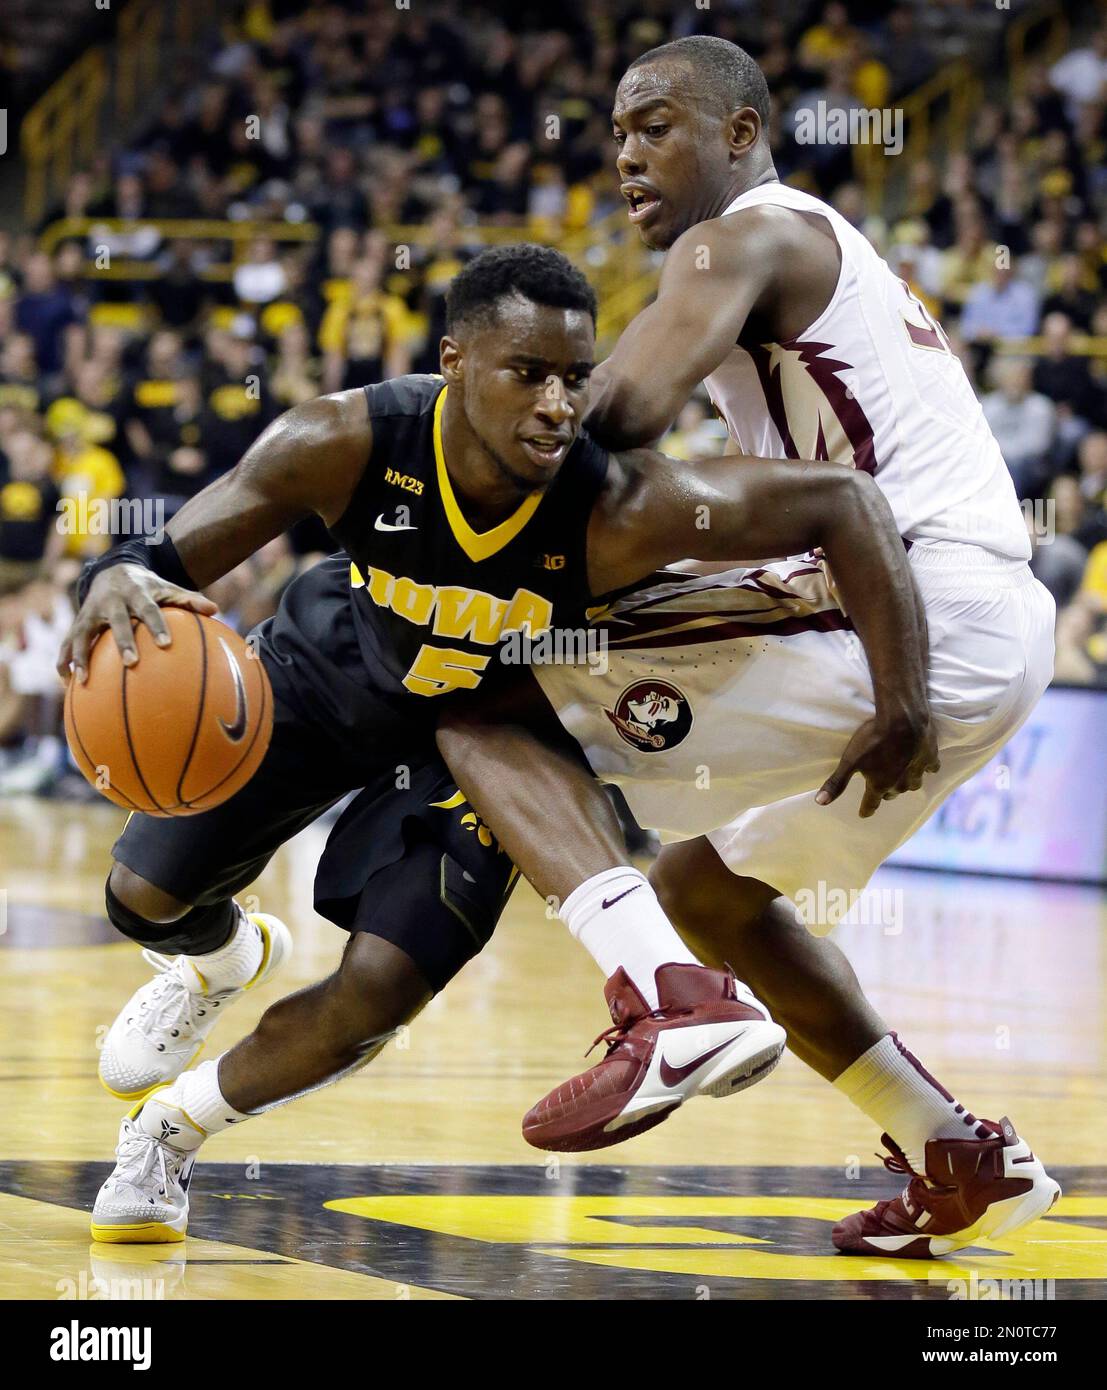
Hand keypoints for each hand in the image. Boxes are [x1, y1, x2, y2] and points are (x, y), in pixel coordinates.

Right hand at [57, 563, 216, 683]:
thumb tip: (216, 610)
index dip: (156, 625)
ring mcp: (90, 612)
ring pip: (81, 634)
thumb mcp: (168, 588)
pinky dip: (64, 661)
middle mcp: (110, 602)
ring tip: (83, 680)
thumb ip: (190, 600)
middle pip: (116, 622)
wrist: (112, 570)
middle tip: (131, 662)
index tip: (166, 644)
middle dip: (122, 641)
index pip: (148, 610)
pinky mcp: (77, 623)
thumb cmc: (148, 588)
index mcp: (136, 593)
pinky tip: (67, 683)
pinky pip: (67, 643)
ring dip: (81, 656)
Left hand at [816, 714, 940, 818]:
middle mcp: (900, 783)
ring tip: (901, 777)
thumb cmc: (873, 739)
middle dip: (886, 793)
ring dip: (905, 783)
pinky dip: (926, 767)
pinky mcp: (930, 757)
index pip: (871, 804)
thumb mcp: (850, 761)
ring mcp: (918, 771)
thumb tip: (820, 803)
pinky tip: (923, 764)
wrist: (903, 718)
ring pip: (912, 785)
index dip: (866, 809)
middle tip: (881, 788)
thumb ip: (837, 783)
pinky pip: (930, 768)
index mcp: (880, 785)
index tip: (863, 813)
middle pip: (892, 794)